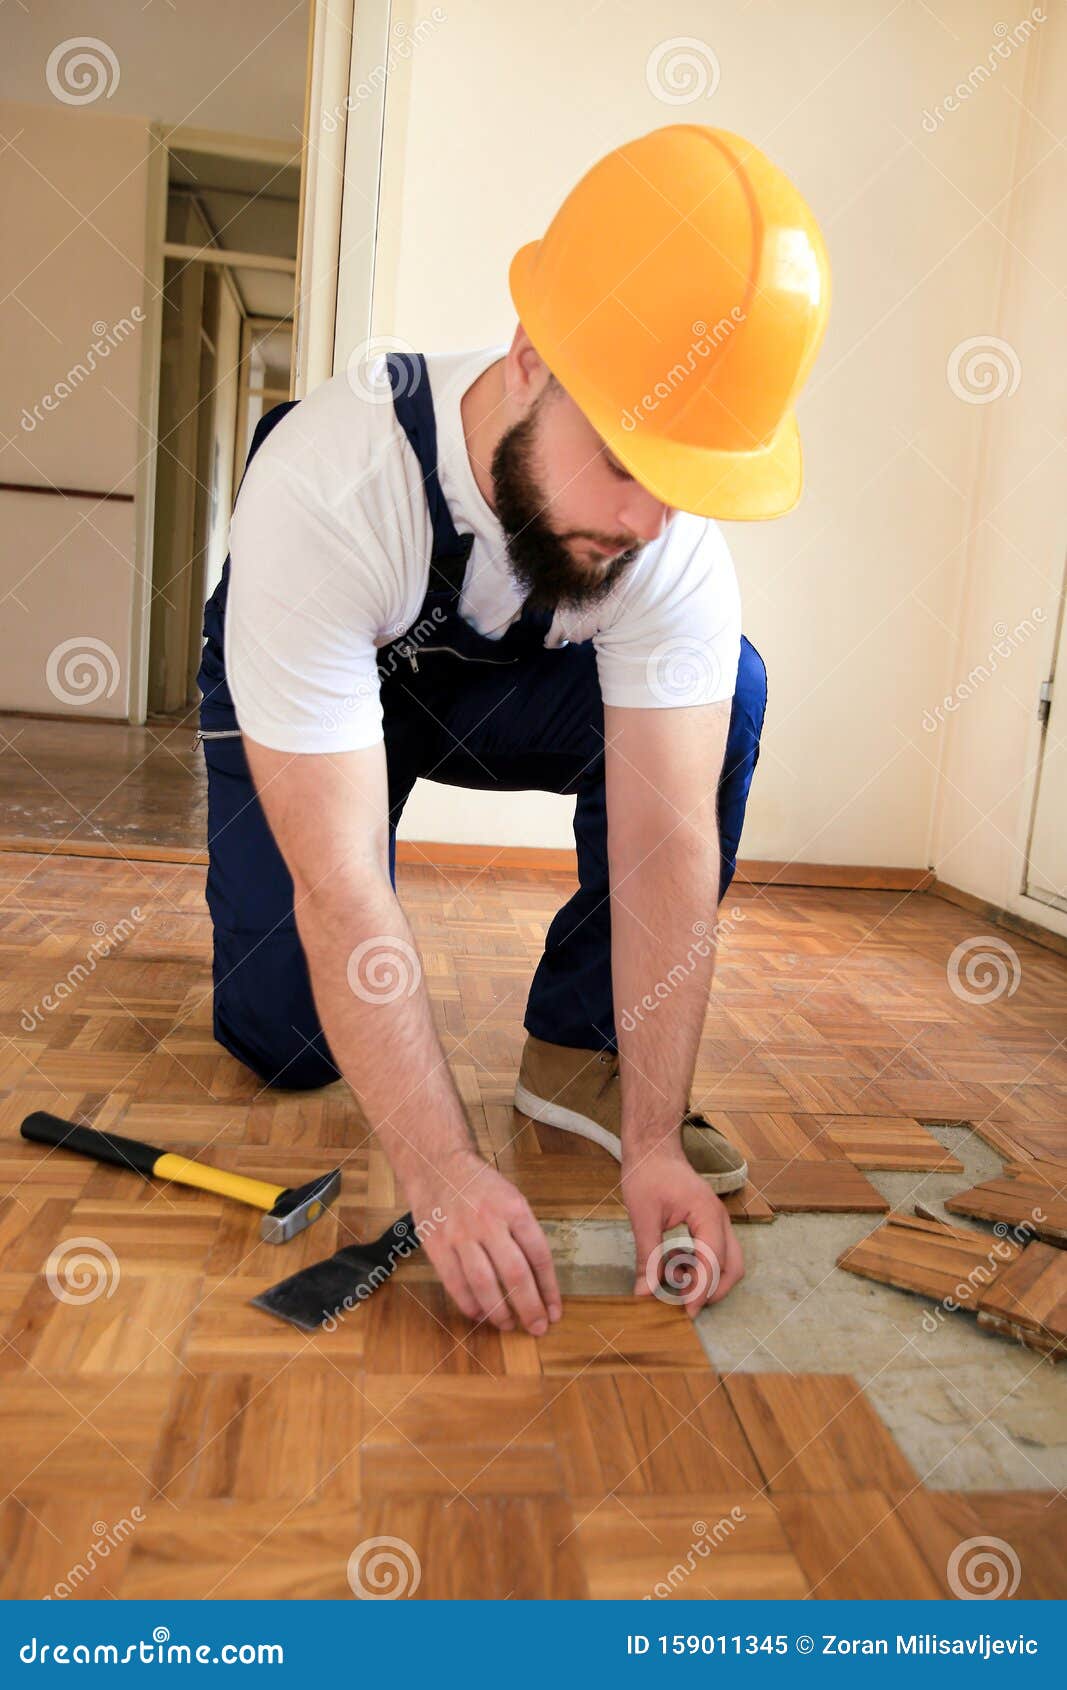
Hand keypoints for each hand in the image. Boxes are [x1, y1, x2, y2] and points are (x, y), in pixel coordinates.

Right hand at [405, 1153, 561, 1336]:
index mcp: (514, 1208)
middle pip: (515, 1273)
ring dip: (499, 1311)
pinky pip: (455, 1282)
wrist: (436, 1164)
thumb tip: (539, 1278)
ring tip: (509, 1325)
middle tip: (537, 1327)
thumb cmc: (479, 1185)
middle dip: (529, 1306)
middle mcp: (488, 1221)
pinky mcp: (436, 1244)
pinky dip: (469, 1303)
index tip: (554, 1310)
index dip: (549, 1288)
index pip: (539, 1255)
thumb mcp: (511, 1197)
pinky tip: (480, 1314)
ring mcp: (460, 1233)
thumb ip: (523, 1233)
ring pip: (484, 1283)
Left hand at [621, 1147, 743, 1316]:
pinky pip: (716, 1251)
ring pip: (729, 1260)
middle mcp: (720, 1219)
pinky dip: (703, 1267)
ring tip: (679, 1286)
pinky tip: (676, 1267)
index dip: (701, 1289)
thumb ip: (647, 1255)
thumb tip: (644, 1292)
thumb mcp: (643, 1215)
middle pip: (733, 1266)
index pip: (713, 1261)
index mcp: (708, 1214)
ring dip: (710, 1280)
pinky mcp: (710, 1222)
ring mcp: (718, 1220)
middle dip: (713, 1290)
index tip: (686, 1311)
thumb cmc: (648, 1174)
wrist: (653, 1147)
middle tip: (686, 1306)